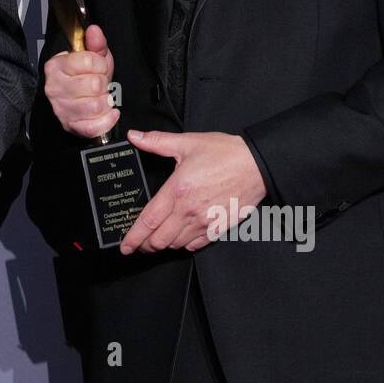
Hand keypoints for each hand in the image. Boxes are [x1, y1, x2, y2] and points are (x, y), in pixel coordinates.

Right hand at [43, 23, 117, 138]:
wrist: (76, 98)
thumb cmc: (84, 76)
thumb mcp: (93, 56)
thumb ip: (95, 43)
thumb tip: (94, 30)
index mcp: (56, 66)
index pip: (89, 61)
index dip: (101, 64)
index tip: (98, 67)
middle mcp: (54, 88)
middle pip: (95, 85)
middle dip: (104, 84)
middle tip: (99, 84)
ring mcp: (61, 109)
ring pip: (96, 106)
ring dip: (106, 102)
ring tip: (102, 98)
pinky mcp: (71, 126)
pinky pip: (95, 126)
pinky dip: (108, 120)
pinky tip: (108, 112)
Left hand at [119, 130, 265, 254]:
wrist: (258, 165)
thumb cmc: (226, 153)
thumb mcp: (187, 143)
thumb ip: (157, 141)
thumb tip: (135, 137)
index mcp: (177, 190)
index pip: (148, 221)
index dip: (133, 237)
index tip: (125, 246)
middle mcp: (189, 210)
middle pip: (159, 239)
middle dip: (145, 244)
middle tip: (139, 243)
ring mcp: (205, 221)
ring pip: (176, 244)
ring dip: (164, 244)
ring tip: (158, 239)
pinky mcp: (219, 227)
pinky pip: (196, 245)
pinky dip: (185, 244)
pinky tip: (181, 237)